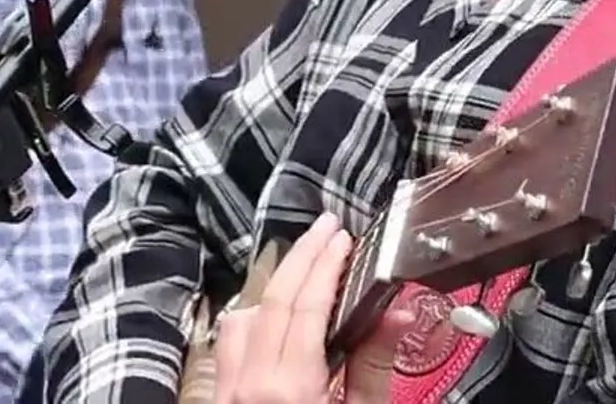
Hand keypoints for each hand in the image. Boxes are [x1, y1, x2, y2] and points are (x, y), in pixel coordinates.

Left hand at [213, 214, 413, 403]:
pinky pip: (228, 344)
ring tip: (303, 269)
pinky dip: (251, 318)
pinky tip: (274, 316)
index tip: (344, 238)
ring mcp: (227, 389)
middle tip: (326, 227)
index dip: (326, 266)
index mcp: (292, 389)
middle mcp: (251, 382)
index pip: (308, 307)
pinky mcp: (219, 396)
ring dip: (271, 288)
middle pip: (272, 299)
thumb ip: (373, 368)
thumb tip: (396, 313)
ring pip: (240, 316)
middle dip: (301, 256)